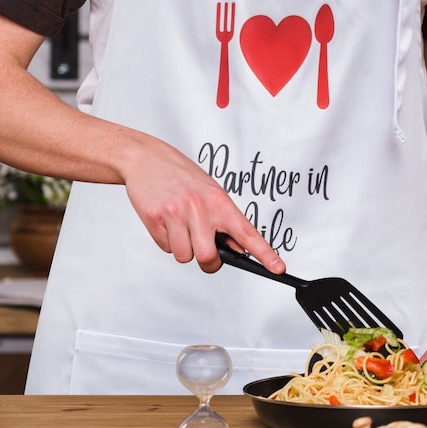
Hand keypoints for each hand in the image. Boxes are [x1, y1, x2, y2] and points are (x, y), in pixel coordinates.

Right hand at [120, 140, 284, 274]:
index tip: (279, 269)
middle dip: (208, 262)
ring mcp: (176, 214)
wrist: (147, 158)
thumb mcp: (211, 192)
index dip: (265, 254)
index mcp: (220, 201)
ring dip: (184, 248)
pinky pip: (166, 248)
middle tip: (204, 250)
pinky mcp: (155, 219)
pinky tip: (166, 221)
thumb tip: (238, 249)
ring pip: (185, 256)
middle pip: (209, 258)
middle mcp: (200, 208)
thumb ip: (224, 220)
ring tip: (180, 225)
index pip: (247, 233)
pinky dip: (167, 241)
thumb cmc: (182, 176)